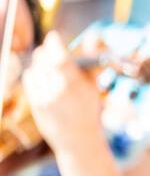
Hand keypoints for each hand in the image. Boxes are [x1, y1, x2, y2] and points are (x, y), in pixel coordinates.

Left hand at [22, 32, 104, 156]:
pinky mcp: (35, 102)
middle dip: (47, 51)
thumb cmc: (88, 109)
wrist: (77, 139)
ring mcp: (45, 96)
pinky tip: (44, 82)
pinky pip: (29, 78)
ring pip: (35, 66)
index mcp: (76, 83)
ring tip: (52, 72)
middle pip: (43, 57)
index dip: (54, 42)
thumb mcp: (93, 85)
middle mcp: (59, 89)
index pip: (59, 55)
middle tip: (53, 52)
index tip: (54, 36)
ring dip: (41, 64)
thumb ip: (91, 59)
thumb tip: (92, 36)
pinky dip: (35, 76)